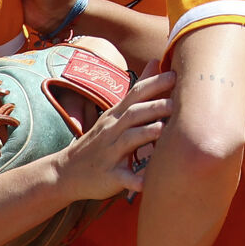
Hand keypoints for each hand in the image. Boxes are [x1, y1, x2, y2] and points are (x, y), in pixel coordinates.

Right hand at [53, 71, 175, 200]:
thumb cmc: (101, 140)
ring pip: (127, 140)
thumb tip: (156, 62)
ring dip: (145, 134)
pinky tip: (145, 183)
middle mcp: (112, 131)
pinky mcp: (108, 175)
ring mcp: (109, 153)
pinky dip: (133, 180)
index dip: (154, 84)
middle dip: (154, 108)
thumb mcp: (116, 113)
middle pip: (133, 114)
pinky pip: (121, 177)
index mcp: (116, 116)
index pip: (135, 95)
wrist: (67, 171)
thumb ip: (138, 91)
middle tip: (177, 104)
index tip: (174, 75)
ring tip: (163, 131)